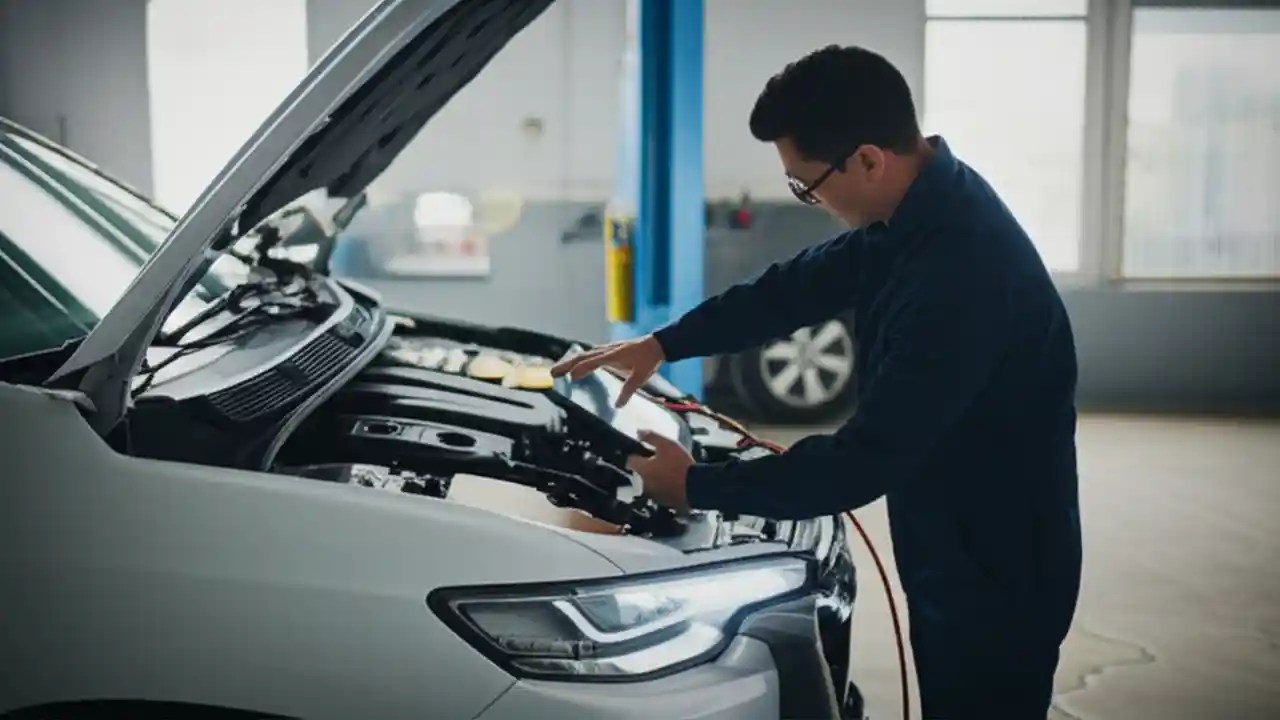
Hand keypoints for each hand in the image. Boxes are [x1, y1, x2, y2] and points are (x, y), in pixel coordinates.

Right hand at [550, 335, 665, 407]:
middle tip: (553, 373)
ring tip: (558, 370)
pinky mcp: (609, 350)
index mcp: (613, 355)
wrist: (657, 344)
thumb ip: (629, 390)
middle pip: (582, 356)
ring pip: (584, 354)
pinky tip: (576, 365)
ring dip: (570, 361)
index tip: (569, 377)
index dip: (580, 369)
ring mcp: (607, 349)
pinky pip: (590, 354)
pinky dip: (580, 360)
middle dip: (566, 364)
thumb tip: (618, 405)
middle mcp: (607, 350)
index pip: (592, 362)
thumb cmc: (649, 360)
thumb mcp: (640, 377)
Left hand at [626, 430, 694, 510]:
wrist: (696, 487)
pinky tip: (674, 481)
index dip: (636, 454)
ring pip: (649, 483)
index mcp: (642, 469)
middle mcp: (643, 484)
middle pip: (639, 473)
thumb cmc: (680, 464)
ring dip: (654, 477)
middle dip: (646, 466)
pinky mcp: (663, 502)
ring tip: (668, 470)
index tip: (645, 451)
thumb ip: (651, 437)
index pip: (630, 461)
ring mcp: (653, 495)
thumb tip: (638, 432)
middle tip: (660, 459)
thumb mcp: (667, 444)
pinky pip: (659, 491)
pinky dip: (663, 486)